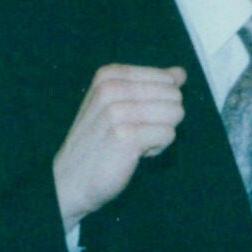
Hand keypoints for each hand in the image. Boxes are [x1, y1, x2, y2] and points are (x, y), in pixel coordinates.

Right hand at [51, 64, 188, 231]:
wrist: (70, 179)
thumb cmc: (99, 141)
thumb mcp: (120, 104)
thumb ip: (152, 86)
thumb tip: (180, 73)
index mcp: (109, 75)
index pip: (168, 78)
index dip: (161, 102)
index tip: (136, 116)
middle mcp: (111, 88)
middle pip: (174, 95)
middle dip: (164, 117)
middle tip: (135, 131)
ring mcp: (117, 111)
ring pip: (175, 113)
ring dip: (161, 133)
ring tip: (134, 141)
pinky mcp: (126, 136)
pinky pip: (169, 134)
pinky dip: (157, 148)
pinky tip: (134, 153)